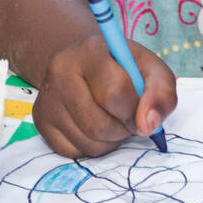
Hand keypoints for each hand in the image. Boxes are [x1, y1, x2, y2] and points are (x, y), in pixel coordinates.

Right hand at [33, 32, 176, 157]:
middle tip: (129, 120)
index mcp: (90, 50)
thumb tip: (149, 125)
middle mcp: (61, 71)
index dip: (136, 111)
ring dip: (111, 141)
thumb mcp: (150, 68)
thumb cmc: (122, 67)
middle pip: (99, 124)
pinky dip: (92, 147)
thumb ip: (161, 92)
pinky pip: (74, 152)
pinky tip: (94, 127)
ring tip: (113, 120)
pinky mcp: (41, 121)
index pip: (115, 92)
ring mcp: (47, 98)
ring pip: (88, 143)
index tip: (143, 112)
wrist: (84, 62)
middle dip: (123, 129)